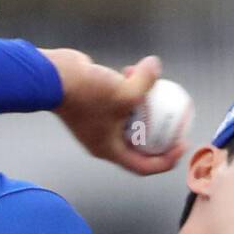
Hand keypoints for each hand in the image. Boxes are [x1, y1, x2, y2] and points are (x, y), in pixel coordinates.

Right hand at [39, 48, 186, 175]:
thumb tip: (156, 67)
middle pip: (140, 144)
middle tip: (176, 120)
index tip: (181, 143)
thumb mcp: (125, 92)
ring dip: (144, 103)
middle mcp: (103, 140)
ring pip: (130, 118)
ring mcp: (98, 122)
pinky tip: (134, 70)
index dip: (166, 160)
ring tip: (155, 85)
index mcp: (109, 149)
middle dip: (159, 132)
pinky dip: (128, 89)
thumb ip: (146, 82)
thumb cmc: (87, 92)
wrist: (52, 76)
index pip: (144, 166)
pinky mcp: (94, 104)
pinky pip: (118, 101)